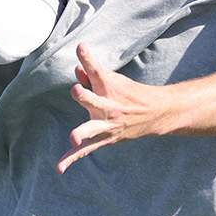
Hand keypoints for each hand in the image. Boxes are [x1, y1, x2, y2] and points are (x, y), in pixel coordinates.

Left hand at [56, 42, 174, 172]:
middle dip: (85, 96)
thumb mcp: (115, 80)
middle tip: (77, 90)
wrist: (157, 113)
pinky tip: (59, 168)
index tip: (81, 47)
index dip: (88, 58)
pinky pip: (86, 150)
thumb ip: (92, 75)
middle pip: (94, 101)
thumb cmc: (129, 93)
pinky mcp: (106, 138)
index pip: (97, 71)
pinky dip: (72, 158)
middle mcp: (109, 106)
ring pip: (93, 129)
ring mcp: (108, 125)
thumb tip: (76, 69)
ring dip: (83, 133)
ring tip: (73, 138)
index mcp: (111, 88)